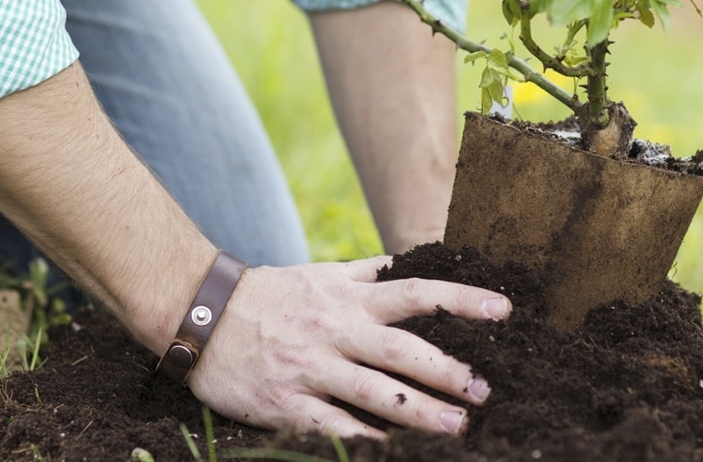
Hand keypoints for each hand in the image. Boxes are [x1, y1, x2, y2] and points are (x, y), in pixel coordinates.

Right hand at [187, 256, 510, 437]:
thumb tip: (413, 259)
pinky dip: (365, 438)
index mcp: (348, 297)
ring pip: (374, 392)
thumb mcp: (321, 274)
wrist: (199, 314)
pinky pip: (333, 425)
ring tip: (458, 427)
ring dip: (420, 411)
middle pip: (402, 349)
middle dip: (448, 371)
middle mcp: (335, 329)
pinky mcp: (287, 403)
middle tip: (485, 390)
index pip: (417, 293)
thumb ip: (368, 273)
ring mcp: (310, 367)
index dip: (461, 300)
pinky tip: (393, 450)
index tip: (502, 311)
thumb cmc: (270, 295)